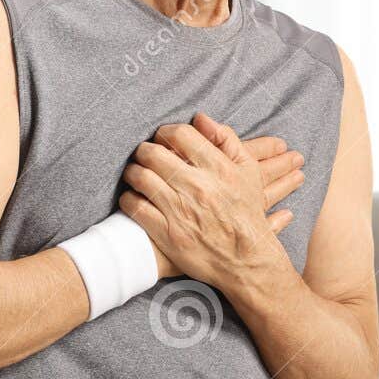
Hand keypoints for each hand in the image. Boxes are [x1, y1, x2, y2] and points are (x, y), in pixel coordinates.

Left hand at [120, 112, 297, 288]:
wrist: (248, 260)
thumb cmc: (247, 214)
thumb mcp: (248, 173)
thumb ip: (227, 141)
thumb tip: (200, 118)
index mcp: (218, 168)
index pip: (181, 135)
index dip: (166, 132)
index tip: (163, 138)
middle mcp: (198, 186)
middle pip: (154, 153)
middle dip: (145, 151)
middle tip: (145, 155)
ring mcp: (180, 210)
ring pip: (140, 178)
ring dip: (133, 172)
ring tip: (136, 174)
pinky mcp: (167, 234)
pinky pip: (136, 207)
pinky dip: (129, 199)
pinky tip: (134, 198)